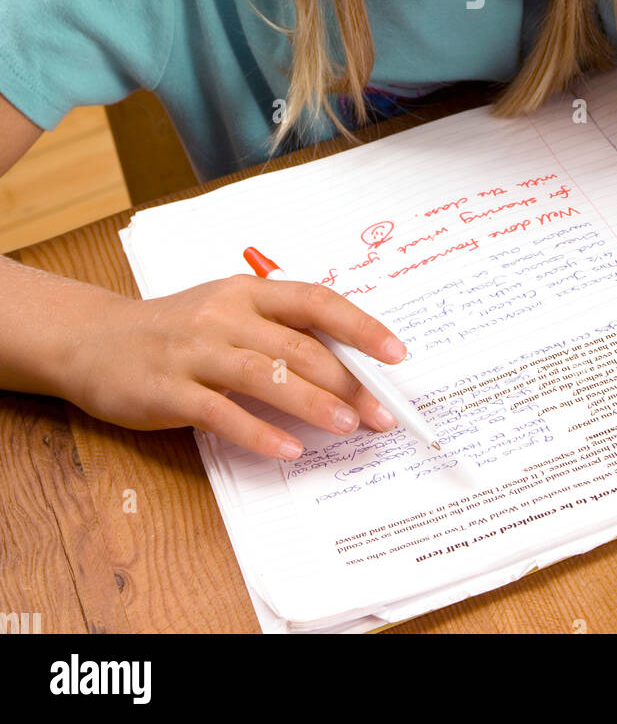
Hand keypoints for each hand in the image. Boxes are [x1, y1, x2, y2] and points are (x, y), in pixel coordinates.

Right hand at [65, 275, 406, 460]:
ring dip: (313, 402)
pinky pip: (222, 413)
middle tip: (381, 411)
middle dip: (347, 380)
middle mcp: (225, 315)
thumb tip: (347, 364)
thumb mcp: (228, 311)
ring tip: (348, 426)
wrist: (96, 339)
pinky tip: (289, 449)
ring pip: (265, 376)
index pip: (315, 301)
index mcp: (248, 292)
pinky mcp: (169, 390)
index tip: (395, 352)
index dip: (359, 326)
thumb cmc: (176, 329)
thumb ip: (278, 330)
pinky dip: (260, 432)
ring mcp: (196, 352)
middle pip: (298, 346)